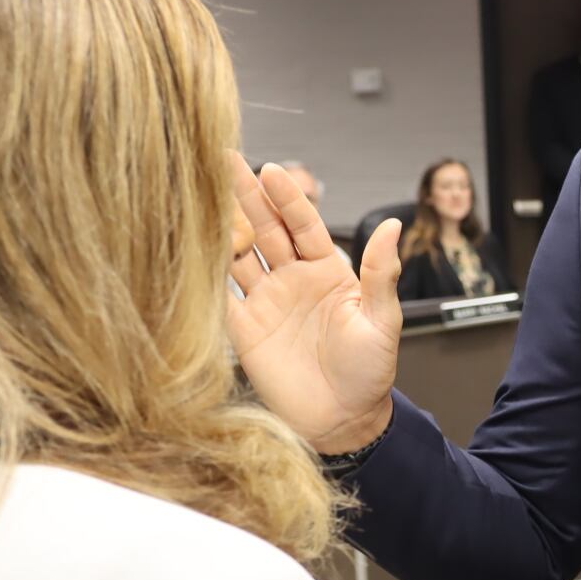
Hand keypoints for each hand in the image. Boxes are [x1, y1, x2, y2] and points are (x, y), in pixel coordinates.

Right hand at [225, 155, 401, 454]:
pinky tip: (187, 246)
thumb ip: (382, 275)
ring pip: (238, 253)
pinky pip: (220, 293)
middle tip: (223, 159)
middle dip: (246, 194)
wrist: (343, 421)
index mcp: (328, 271)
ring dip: (221, 225)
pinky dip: (203, 271)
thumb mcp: (382, 322)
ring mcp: (266, 301)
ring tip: (197, 192)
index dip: (287, 197)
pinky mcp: (244, 328)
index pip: (302, 223)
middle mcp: (293, 279)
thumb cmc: (370, 373)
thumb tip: (393, 228)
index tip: (272, 169)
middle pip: (266, 227)